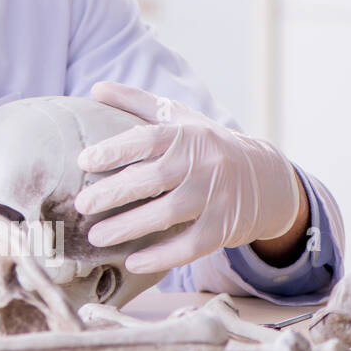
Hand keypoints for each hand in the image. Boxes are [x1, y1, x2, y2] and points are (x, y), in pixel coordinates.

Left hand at [74, 81, 302, 272]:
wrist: (268, 178)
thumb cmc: (208, 146)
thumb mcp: (180, 119)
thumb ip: (138, 103)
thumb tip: (96, 87)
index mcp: (187, 135)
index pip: (148, 139)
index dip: (115, 150)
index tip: (83, 161)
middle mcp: (204, 164)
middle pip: (154, 179)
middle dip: (114, 193)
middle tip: (82, 205)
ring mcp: (216, 197)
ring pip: (169, 214)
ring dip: (129, 227)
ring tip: (96, 237)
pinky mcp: (225, 228)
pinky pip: (191, 246)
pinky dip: (161, 256)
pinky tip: (132, 263)